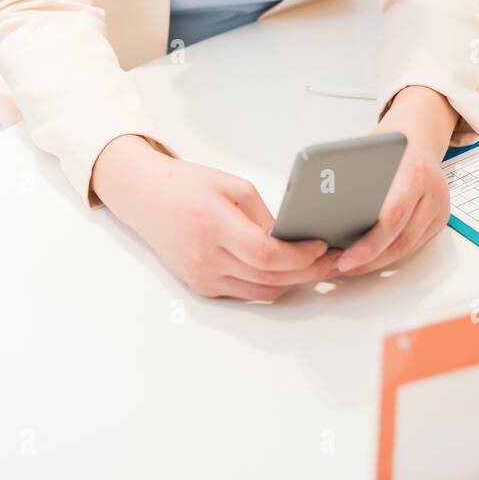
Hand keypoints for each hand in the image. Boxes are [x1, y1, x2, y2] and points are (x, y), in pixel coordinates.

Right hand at [92, 135, 339, 300]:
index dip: (299, 255)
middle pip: (269, 278)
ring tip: (314, 266)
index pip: (266, 253)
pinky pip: (245, 294)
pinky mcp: (200, 287)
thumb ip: (264, 216)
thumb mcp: (232, 186)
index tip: (321, 245)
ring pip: (261, 293)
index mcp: (213, 225)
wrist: (146, 199)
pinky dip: (269, 284)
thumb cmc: (187, 186)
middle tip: (332, 260)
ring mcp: (202, 277)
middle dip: (307, 272)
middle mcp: (205, 257)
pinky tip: (285, 270)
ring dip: (291, 282)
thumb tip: (293, 240)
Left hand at [330, 141, 449, 277]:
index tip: (343, 258)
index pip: (392, 216)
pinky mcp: (439, 219)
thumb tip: (319, 213)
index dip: (368, 244)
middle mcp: (433, 191)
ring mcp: (439, 207)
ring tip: (348, 268)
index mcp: (414, 172)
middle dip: (369, 260)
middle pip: (401, 239)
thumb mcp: (369, 152)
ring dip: (377, 262)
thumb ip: (354, 180)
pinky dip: (389, 255)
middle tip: (341, 268)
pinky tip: (367, 259)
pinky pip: (413, 245)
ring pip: (407, 248)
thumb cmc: (388, 145)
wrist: (419, 134)